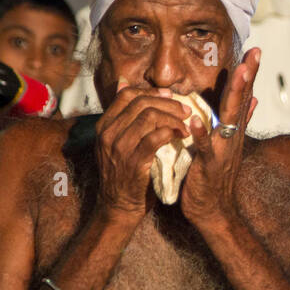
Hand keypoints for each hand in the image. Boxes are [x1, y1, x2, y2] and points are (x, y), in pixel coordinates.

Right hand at [94, 82, 192, 220]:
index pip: (127, 95)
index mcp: (104, 125)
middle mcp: (108, 133)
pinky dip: (171, 132)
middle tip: (185, 110)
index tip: (169, 97)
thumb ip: (123, 116)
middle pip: (140, 103)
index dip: (151, 92)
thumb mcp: (116, 142)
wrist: (118, 206)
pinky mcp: (133, 162)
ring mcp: (119, 147)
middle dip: (167, 103)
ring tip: (185, 125)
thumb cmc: (124, 173)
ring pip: (149, 116)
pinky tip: (181, 136)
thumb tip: (124, 82)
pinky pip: (154, 138)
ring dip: (172, 118)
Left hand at [180, 48, 259, 226]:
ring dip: (234, 96)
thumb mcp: (229, 145)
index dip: (250, 74)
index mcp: (233, 130)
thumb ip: (241, 121)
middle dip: (248, 77)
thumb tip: (255, 99)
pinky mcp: (208, 165)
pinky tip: (195, 120)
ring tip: (238, 74)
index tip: (255, 50)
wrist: (213, 211)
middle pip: (240, 101)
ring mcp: (222, 150)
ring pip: (229, 119)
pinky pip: (205, 148)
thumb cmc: (216, 177)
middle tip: (254, 54)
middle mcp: (231, 137)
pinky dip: (202, 134)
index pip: (243, 96)